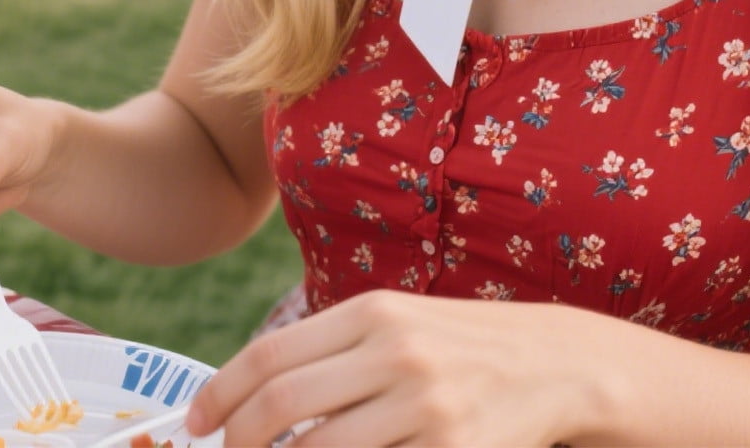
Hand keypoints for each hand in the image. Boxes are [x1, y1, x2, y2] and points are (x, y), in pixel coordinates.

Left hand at [186, 290, 586, 446]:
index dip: (219, 395)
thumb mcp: (398, 325)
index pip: (270, 356)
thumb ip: (332, 352)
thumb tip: (252, 392)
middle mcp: (395, 354)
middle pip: (281, 408)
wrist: (554, 363)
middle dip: (239, 444)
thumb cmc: (459, 348)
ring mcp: (425, 409)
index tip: (195, 424)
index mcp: (373, 314)